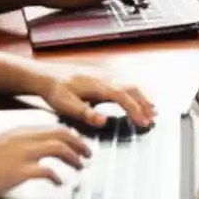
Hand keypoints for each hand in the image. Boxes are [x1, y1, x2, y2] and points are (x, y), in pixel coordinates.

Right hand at [0, 126, 90, 198]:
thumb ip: (17, 144)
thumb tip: (33, 151)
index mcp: (17, 131)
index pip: (52, 127)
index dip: (70, 134)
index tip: (78, 142)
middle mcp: (21, 139)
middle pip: (61, 134)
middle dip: (79, 143)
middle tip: (88, 154)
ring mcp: (20, 155)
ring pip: (59, 148)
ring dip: (74, 158)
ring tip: (80, 167)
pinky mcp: (16, 172)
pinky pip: (46, 172)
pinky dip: (57, 177)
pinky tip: (59, 183)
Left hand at [36, 66, 155, 129]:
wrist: (45, 76)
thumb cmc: (55, 91)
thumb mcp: (66, 105)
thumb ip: (85, 113)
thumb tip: (103, 121)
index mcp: (98, 86)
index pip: (124, 97)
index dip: (136, 110)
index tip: (144, 123)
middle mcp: (105, 78)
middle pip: (133, 88)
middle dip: (145, 104)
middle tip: (153, 119)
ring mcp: (105, 75)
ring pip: (130, 84)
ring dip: (142, 97)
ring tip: (152, 109)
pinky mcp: (102, 75)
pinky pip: (125, 82)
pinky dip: (135, 91)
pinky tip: (137, 97)